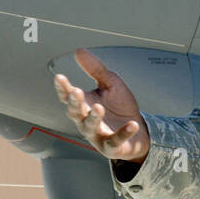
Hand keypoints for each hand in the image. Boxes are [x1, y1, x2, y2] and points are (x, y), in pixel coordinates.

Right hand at [53, 48, 150, 162]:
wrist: (140, 129)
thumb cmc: (120, 106)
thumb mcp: (110, 83)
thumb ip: (95, 69)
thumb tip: (78, 51)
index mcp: (84, 104)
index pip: (69, 96)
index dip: (63, 88)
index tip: (59, 77)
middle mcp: (86, 121)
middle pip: (75, 113)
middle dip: (75, 103)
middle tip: (75, 92)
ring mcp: (98, 135)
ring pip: (91, 128)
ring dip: (93, 118)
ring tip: (99, 108)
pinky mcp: (112, 147)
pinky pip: (116, 140)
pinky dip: (124, 133)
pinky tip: (132, 124)